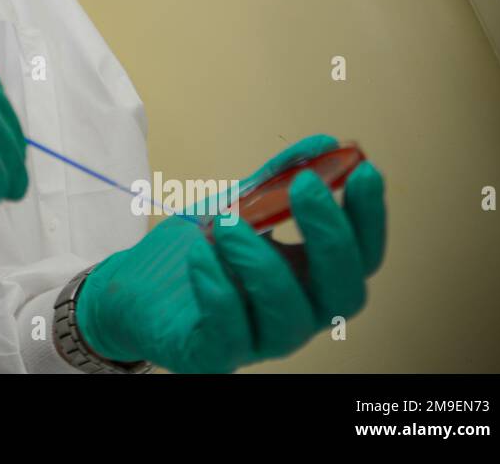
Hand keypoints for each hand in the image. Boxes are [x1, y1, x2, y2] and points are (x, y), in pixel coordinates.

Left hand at [75, 135, 385, 372]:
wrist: (130, 290)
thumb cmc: (194, 253)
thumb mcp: (236, 206)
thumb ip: (276, 180)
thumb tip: (325, 144)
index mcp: (309, 281)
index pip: (360, 257)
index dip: (369, 216)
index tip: (365, 169)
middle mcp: (295, 315)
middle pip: (342, 292)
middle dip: (330, 237)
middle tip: (304, 186)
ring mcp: (257, 340)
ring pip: (288, 316)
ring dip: (264, 262)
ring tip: (230, 222)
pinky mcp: (213, 354)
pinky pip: (228, 330)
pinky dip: (219, 288)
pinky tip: (200, 253)